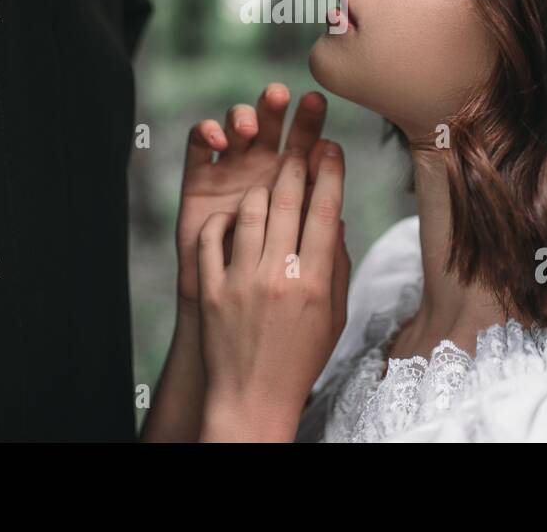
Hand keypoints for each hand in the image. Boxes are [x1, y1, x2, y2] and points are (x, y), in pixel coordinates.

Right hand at [175, 84, 331, 309]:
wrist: (227, 324)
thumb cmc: (273, 301)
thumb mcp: (303, 279)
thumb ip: (324, 253)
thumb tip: (339, 223)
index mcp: (297, 189)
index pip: (312, 155)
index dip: (320, 143)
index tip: (329, 140)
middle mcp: (266, 171)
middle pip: (280, 130)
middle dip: (294, 116)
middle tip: (306, 102)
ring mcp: (232, 172)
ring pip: (240, 127)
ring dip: (247, 117)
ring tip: (250, 128)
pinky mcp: (198, 179)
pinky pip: (198, 146)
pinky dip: (206, 133)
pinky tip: (219, 139)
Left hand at [196, 147, 350, 441]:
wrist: (253, 399)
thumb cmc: (299, 359)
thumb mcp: (333, 316)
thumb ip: (335, 266)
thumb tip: (335, 220)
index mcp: (314, 282)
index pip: (326, 212)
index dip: (330, 173)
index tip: (331, 148)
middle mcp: (278, 276)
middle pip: (289, 202)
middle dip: (296, 164)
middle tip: (299, 146)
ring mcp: (241, 281)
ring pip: (250, 211)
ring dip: (261, 189)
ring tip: (267, 183)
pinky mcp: (211, 289)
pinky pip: (212, 238)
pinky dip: (222, 221)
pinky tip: (232, 217)